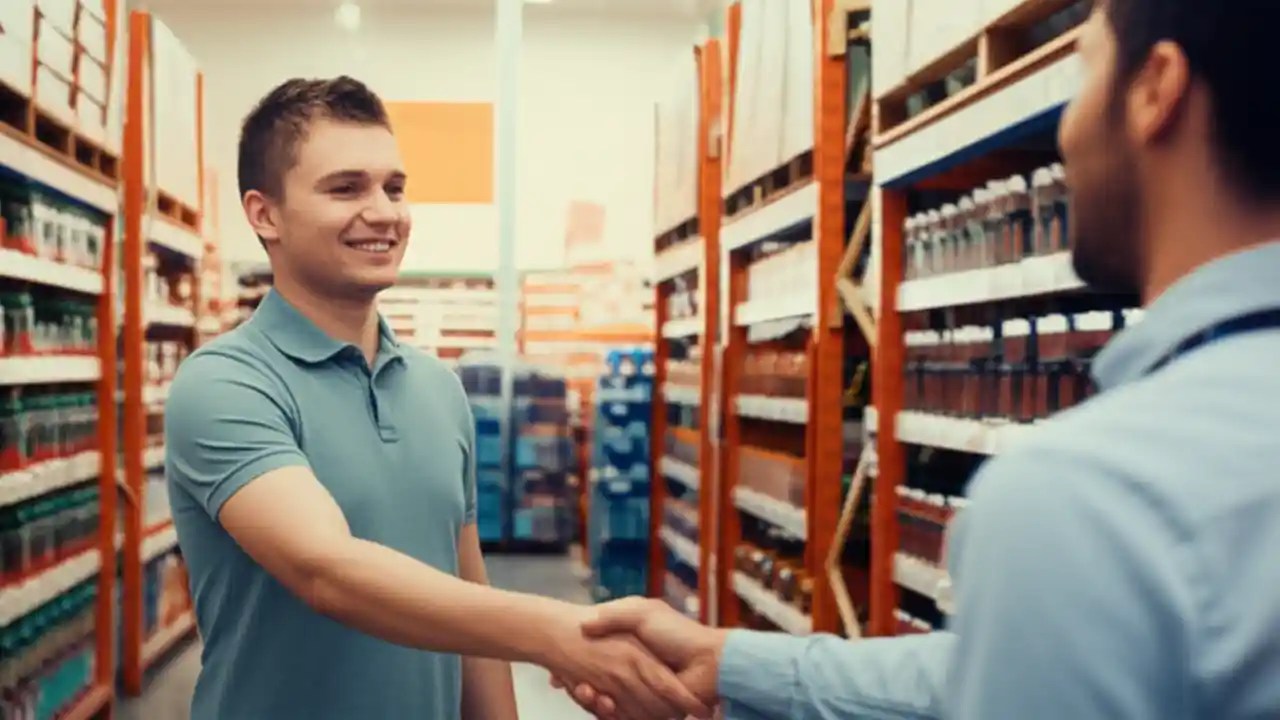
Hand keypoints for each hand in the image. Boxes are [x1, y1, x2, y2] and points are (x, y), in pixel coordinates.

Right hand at [553, 598, 726, 716]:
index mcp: (630, 650)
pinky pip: (622, 714)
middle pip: (596, 683)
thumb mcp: (640, 613)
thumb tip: (583, 624)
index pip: (594, 661)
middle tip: (559, 679)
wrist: (710, 662)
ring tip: (580, 690)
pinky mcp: (649, 711)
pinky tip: (600, 702)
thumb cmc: (677, 634)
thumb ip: (612, 617)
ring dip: (591, 699)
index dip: (575, 666)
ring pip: (606, 701)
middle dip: (578, 684)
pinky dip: (608, 712)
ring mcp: (640, 693)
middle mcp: (633, 672)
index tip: (558, 666)